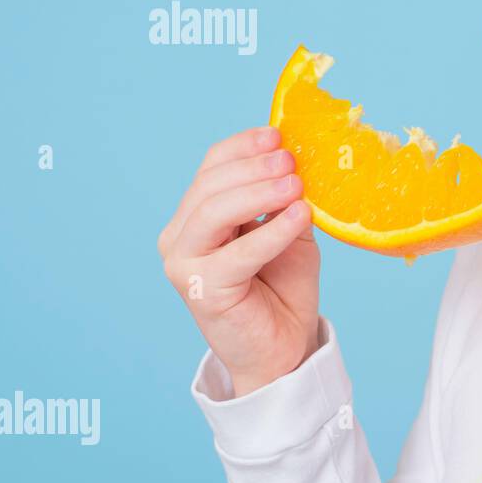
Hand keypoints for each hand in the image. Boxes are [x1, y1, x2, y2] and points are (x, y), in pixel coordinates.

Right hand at [159, 125, 320, 396]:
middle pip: (209, 186)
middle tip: (292, 160)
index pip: (211, 168)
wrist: (284, 347)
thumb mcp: (289, 231)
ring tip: (297, 185)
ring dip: (258, 193)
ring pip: (213, 213)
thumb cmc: (284, 288)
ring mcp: (184, 263)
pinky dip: (270, 232)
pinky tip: (300, 216)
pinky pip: (237, 253)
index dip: (243, 147)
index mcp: (197, 216)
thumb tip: (296, 161)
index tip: (278, 135)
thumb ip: (285, 200)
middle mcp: (181, 237)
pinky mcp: (201, 290)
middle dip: (253, 168)